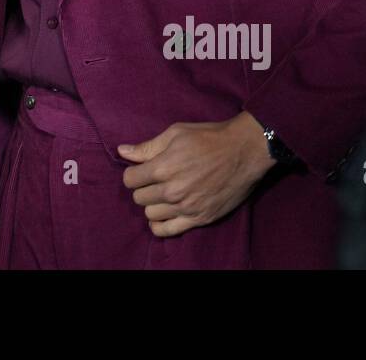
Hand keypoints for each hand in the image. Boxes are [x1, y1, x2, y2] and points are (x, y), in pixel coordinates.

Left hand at [118, 112, 275, 236]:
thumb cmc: (209, 138)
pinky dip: (160, 225)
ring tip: (163, 195)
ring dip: (153, 205)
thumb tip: (122, 151)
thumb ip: (147, 147)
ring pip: (151, 214)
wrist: (244, 152)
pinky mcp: (199, 218)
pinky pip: (168, 231)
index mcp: (163, 167)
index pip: (129, 180)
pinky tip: (164, 214)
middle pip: (139, 198)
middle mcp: (172, 190)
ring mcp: (186, 207)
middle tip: (154, 181)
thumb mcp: (176, 134)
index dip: (133, 174)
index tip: (141, 170)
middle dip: (142, 188)